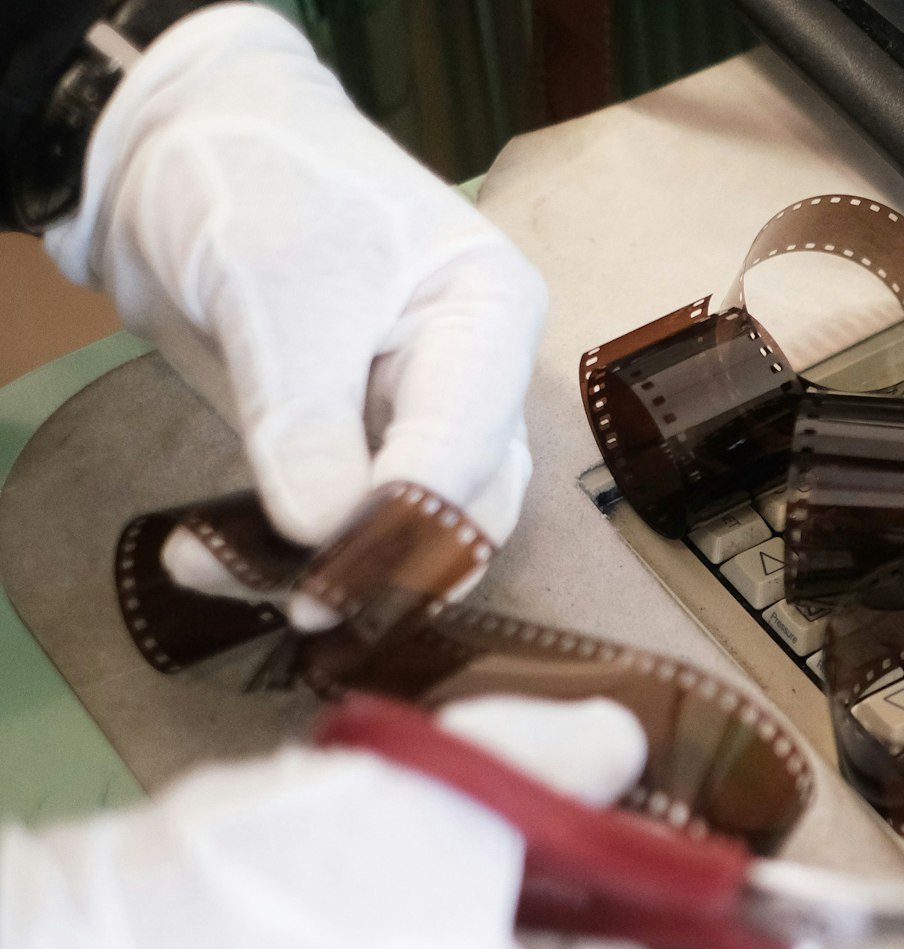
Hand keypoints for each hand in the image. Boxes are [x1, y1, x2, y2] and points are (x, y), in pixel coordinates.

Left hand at [45, 6, 545, 623]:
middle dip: (381, 566)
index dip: (405, 524)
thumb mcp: (280, 287)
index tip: (329, 583)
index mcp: (491, 320)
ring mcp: (414, 421)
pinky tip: (208, 558)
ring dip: (320, 570)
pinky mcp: (352, 448)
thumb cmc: (258, 181)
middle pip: (463, 510)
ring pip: (406, 533)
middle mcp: (474, 384)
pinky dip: (278, 552)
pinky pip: (338, 523)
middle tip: (293, 604)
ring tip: (218, 573)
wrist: (173, 149)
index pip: (468, 449)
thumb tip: (322, 535)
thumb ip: (306, 415)